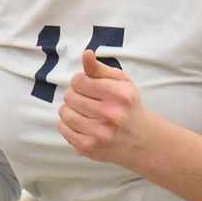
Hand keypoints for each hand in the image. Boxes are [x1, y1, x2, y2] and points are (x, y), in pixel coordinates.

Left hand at [57, 50, 148, 166]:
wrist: (139, 141)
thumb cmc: (127, 106)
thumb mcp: (121, 82)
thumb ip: (100, 69)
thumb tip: (86, 54)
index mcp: (120, 95)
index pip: (79, 81)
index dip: (80, 82)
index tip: (88, 88)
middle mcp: (110, 115)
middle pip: (70, 96)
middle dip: (75, 96)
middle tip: (88, 101)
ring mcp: (98, 133)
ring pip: (64, 112)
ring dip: (70, 109)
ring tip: (83, 112)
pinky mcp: (88, 147)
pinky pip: (62, 128)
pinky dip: (67, 124)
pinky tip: (81, 124)